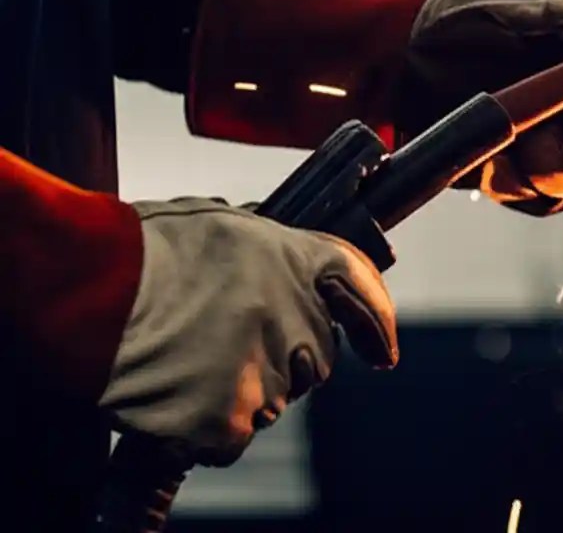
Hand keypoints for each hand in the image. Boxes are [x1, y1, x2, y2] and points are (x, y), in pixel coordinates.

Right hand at [98, 198, 396, 465]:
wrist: (83, 287)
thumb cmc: (140, 250)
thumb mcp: (221, 224)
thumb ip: (270, 249)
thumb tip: (290, 267)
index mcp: (297, 259)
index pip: (360, 289)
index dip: (376, 322)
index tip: (382, 352)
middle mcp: (294, 316)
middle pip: (317, 358)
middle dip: (287, 357)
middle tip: (229, 344)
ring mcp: (267, 370)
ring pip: (277, 398)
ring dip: (245, 390)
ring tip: (189, 361)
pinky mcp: (231, 418)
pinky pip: (235, 436)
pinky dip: (210, 427)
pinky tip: (177, 397)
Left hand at [399, 0, 562, 214]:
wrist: (400, 44)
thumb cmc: (470, 13)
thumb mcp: (531, 10)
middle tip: (536, 142)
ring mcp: (554, 149)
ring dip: (533, 170)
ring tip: (499, 137)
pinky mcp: (517, 176)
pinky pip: (532, 200)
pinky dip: (508, 181)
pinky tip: (486, 156)